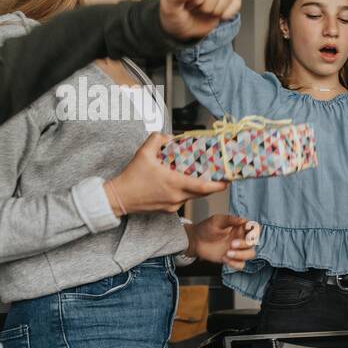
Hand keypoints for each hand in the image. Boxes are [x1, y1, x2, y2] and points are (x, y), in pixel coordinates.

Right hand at [107, 132, 226, 214]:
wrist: (118, 198)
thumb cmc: (131, 177)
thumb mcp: (143, 153)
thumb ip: (157, 140)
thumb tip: (168, 137)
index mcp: (174, 183)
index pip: (202, 187)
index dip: (217, 185)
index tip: (228, 180)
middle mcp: (176, 197)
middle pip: (201, 192)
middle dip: (212, 185)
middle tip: (220, 177)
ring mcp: (173, 205)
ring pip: (192, 197)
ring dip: (197, 188)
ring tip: (200, 178)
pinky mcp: (168, 211)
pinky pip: (182, 201)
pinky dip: (185, 193)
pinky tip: (181, 184)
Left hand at [160, 0, 242, 40]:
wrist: (183, 28)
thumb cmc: (174, 15)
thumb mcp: (168, 8)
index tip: (187, 3)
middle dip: (206, 4)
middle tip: (196, 7)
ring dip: (216, 8)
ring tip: (204, 9)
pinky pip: (236, 0)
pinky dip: (227, 12)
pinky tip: (216, 12)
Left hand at [189, 214, 255, 269]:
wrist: (195, 241)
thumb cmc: (206, 228)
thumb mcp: (217, 220)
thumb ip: (230, 219)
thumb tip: (243, 220)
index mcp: (240, 228)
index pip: (255, 229)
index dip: (254, 231)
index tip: (247, 230)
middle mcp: (241, 239)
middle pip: (253, 243)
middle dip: (244, 245)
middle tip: (232, 244)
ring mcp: (237, 250)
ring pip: (250, 254)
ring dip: (242, 255)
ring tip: (228, 253)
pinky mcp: (232, 259)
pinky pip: (241, 264)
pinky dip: (235, 263)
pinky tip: (225, 259)